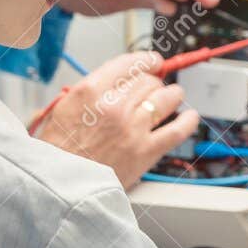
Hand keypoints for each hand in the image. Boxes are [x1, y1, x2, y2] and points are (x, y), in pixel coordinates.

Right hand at [33, 51, 200, 188]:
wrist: (60, 186)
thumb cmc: (57, 151)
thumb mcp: (61, 109)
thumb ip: (87, 92)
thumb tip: (108, 83)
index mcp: (91, 91)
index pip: (129, 63)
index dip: (146, 61)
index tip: (153, 62)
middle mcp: (115, 105)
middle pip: (148, 81)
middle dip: (155, 82)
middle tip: (156, 86)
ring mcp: (133, 127)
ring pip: (166, 98)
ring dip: (173, 95)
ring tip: (174, 96)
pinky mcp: (146, 150)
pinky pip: (177, 130)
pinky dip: (187, 121)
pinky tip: (190, 117)